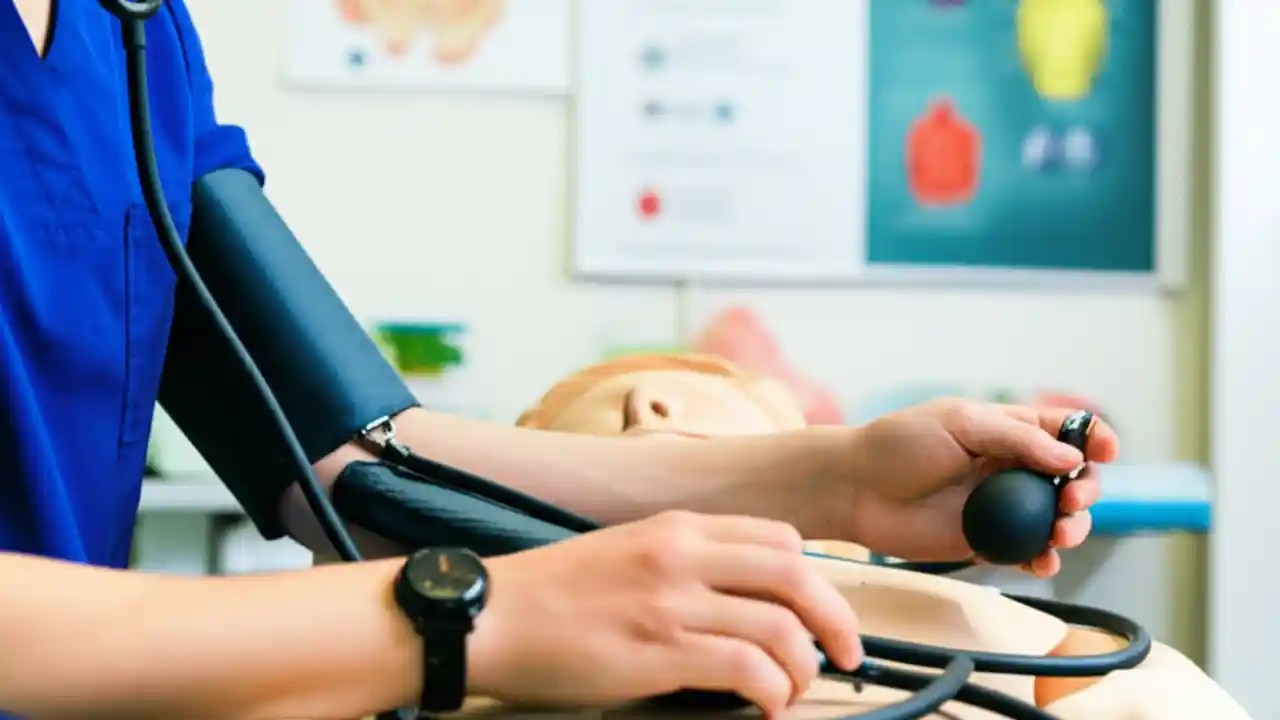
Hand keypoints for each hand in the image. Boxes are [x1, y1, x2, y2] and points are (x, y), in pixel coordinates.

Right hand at [467, 511, 862, 717]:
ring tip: (795, 689)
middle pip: (795, 573)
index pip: (778, 538)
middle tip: (846, 654)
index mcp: (677, 527)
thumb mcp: (626, 552)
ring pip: (780, 627)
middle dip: (837, 618)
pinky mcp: (658, 649)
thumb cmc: (550, 594)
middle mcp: (682, 554)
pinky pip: (748, 668)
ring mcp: (672, 601)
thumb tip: (741, 602)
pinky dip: (772, 691)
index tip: (825, 611)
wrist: (490, 615)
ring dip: (803, 667)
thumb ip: (683, 563)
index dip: (817, 577)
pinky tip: (766, 705)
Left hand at [845, 399, 1118, 575]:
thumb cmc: (899, 444)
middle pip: (1072, 479)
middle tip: (1070, 500)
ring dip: (1072, 527)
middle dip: (1086, 489)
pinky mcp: (984, 541)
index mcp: (1008, 429)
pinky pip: (1027, 553)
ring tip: (1059, 533)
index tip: (1106, 450)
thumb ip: (1015, 439)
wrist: (855, 488)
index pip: (1065, 430)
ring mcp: (1000, 507)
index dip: (1093, 438)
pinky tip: (1043, 562)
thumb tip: (1072, 459)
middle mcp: (1010, 467)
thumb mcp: (958, 423)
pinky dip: (1043, 560)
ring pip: (1056, 519)